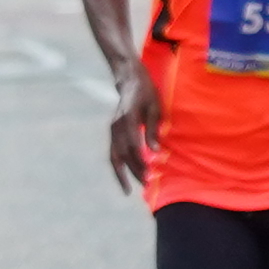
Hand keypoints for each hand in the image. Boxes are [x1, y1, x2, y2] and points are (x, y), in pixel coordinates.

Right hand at [107, 79, 160, 195]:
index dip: (140, 160)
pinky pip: (112, 153)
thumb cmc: (147, 92)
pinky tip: (125, 178)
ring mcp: (112, 128)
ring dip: (123, 173)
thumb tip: (156, 151)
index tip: (150, 173)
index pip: (133, 144)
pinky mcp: (112, 132)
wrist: (129, 80)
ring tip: (131, 189)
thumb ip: (153, 129)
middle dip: (134, 170)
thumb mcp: (155, 107)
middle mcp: (116, 125)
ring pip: (114, 155)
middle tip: (147, 183)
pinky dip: (117, 167)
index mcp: (128, 117)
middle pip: (123, 152)